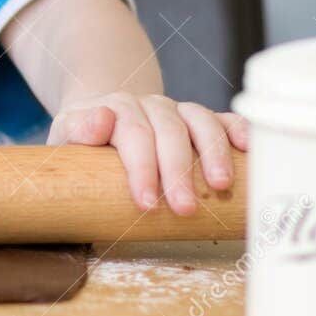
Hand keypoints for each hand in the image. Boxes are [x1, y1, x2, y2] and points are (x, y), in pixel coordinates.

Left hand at [45, 93, 248, 215]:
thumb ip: (77, 130)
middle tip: (185, 208)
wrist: (103, 120)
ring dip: (213, 152)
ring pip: (200, 121)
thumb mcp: (66, 137)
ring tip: (220, 186)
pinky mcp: (199, 120)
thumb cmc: (84, 143)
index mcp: (116, 110)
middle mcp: (150, 106)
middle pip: (169, 131)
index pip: (132, 134)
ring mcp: (177, 111)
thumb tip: (101, 121)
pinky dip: (239, 129)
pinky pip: (223, 119)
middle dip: (178, 170)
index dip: (141, 168)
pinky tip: (249, 148)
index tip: (148, 204)